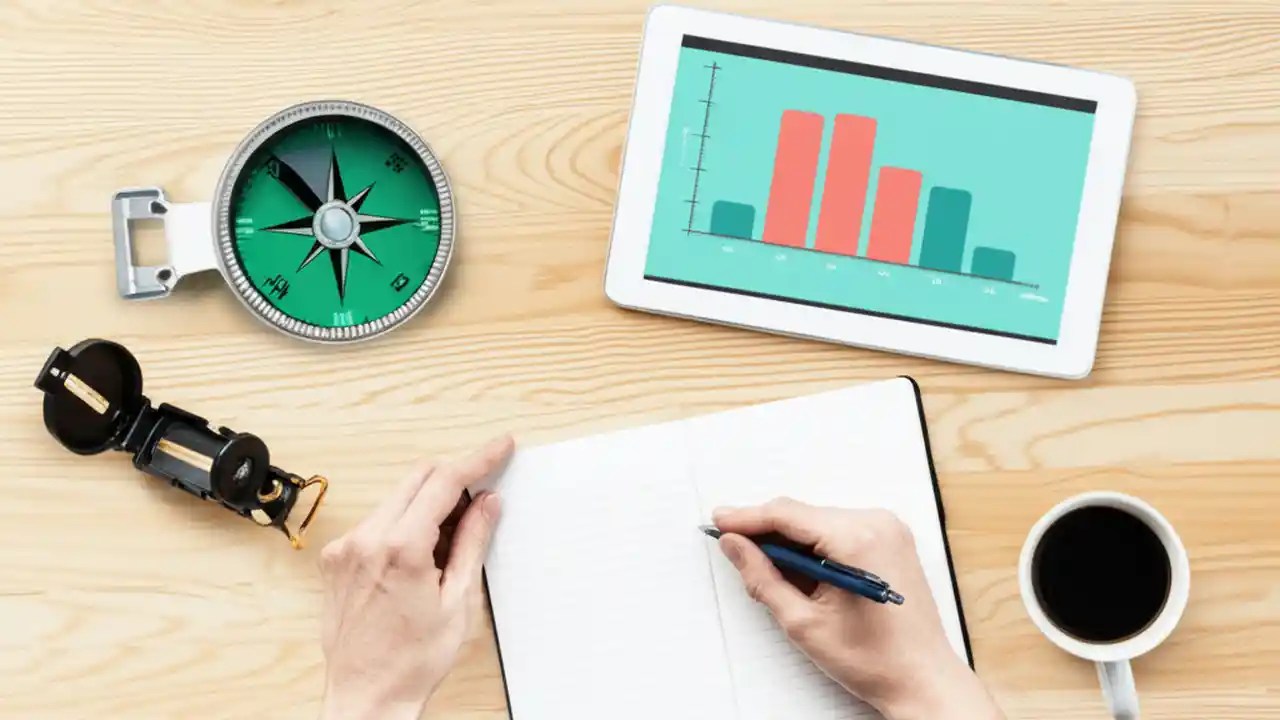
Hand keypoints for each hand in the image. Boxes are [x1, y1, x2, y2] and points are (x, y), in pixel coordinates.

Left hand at [318, 435, 513, 719]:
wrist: (366, 697)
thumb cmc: (410, 662)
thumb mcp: (457, 601)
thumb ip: (472, 542)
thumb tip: (487, 503)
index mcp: (400, 548)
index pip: (445, 481)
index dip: (477, 459)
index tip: (498, 448)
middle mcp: (366, 540)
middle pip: (418, 479)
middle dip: (453, 479)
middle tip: (482, 496)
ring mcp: (346, 549)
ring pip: (396, 499)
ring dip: (428, 503)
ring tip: (450, 541)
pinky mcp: (335, 560)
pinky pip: (376, 523)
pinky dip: (403, 524)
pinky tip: (420, 554)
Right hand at [714, 499, 1002, 719]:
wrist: (923, 679)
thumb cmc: (876, 660)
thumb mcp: (803, 623)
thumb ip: (763, 577)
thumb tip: (735, 546)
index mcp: (857, 540)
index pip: (787, 515)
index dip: (747, 518)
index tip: (719, 523)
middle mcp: (877, 524)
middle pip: (802, 514)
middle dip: (766, 531)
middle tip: (734, 548)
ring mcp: (889, 529)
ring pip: (819, 521)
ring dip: (790, 540)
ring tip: (770, 570)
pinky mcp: (891, 539)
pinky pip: (840, 529)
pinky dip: (814, 544)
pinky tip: (801, 570)